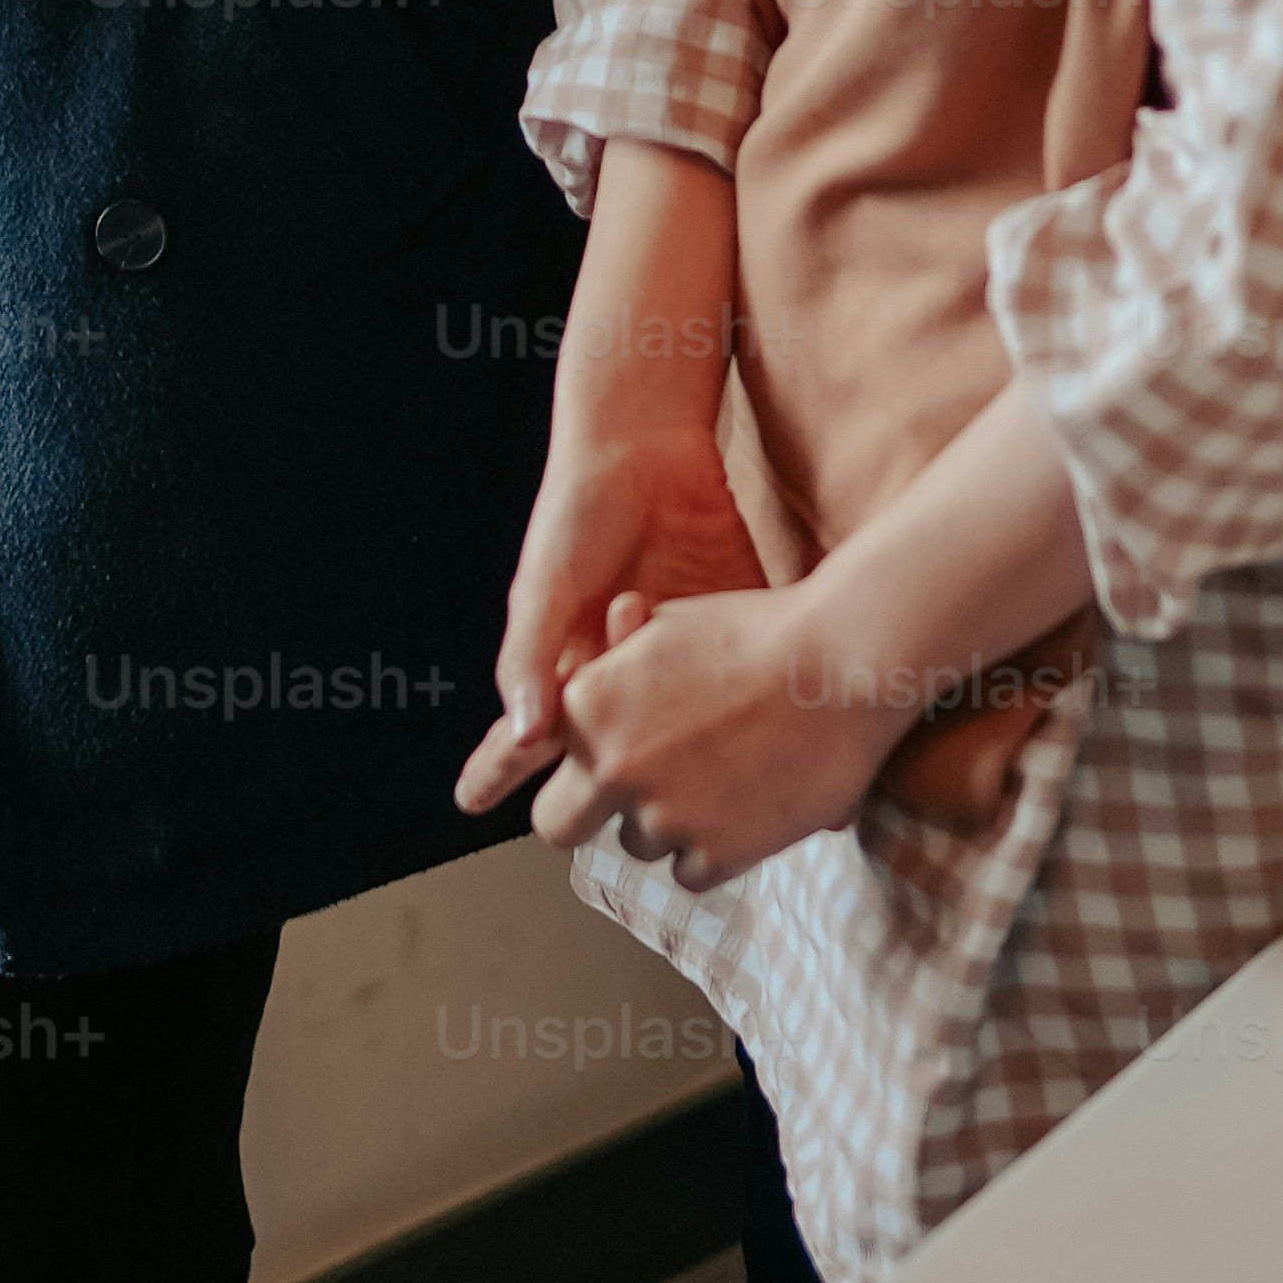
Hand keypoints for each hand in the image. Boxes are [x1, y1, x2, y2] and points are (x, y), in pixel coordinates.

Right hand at [459, 416, 767, 818]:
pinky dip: (775, 731)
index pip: (537, 743)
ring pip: (699, 739)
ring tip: (754, 822)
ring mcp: (681, 661)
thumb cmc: (578, 512)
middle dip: (642, 800)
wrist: (648, 447)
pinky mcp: (730, 634)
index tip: (476, 812)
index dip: (510, 781)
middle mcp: (625, 677)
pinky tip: (806, 769)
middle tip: (658, 835)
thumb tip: (525, 731)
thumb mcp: (548, 584)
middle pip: (627, 759)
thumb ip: (533, 655)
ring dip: (722, 778)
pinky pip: (750, 694)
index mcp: (572, 668)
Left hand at [515, 585, 899, 896]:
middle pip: (559, 826)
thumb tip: (581, 700)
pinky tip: (742, 807)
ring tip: (716, 777)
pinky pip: (693, 872)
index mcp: (587, 706)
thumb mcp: (664, 627)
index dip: (560, 764)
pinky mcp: (721, 852)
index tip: (579, 771)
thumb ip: (613, 671)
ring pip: (639, 845)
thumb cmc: (755, 630)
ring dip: (665, 822)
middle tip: (630, 794)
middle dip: (588, 813)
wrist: (843, 662)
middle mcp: (613, 767)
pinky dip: (713, 848)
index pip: (524, 762)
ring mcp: (666, 816)